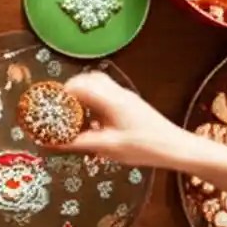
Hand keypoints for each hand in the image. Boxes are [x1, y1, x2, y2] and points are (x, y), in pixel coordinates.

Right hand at [60, 71, 188, 167]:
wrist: (177, 148)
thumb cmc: (144, 147)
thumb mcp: (108, 147)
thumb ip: (79, 142)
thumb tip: (51, 143)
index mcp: (110, 100)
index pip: (78, 85)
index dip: (61, 93)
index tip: (50, 106)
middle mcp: (117, 92)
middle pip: (88, 78)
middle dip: (70, 90)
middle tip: (60, 108)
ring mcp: (125, 95)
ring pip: (97, 83)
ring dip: (83, 92)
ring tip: (74, 112)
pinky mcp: (130, 102)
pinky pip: (106, 91)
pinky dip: (93, 98)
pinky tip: (92, 117)